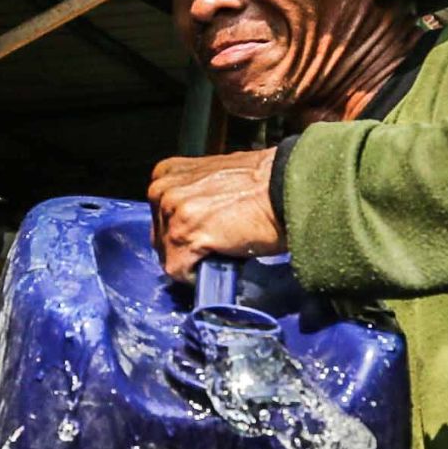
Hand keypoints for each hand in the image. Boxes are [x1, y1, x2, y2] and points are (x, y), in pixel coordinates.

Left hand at [148, 147, 282, 282]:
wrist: (286, 188)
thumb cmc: (264, 185)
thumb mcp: (217, 180)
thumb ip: (197, 195)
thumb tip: (197, 221)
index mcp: (167, 173)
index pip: (160, 217)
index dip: (181, 233)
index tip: (204, 238)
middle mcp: (163, 189)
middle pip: (161, 239)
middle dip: (184, 249)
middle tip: (215, 248)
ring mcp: (171, 212)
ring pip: (169, 256)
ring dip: (193, 262)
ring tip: (222, 253)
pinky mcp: (183, 236)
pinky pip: (179, 270)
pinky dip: (197, 275)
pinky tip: (220, 262)